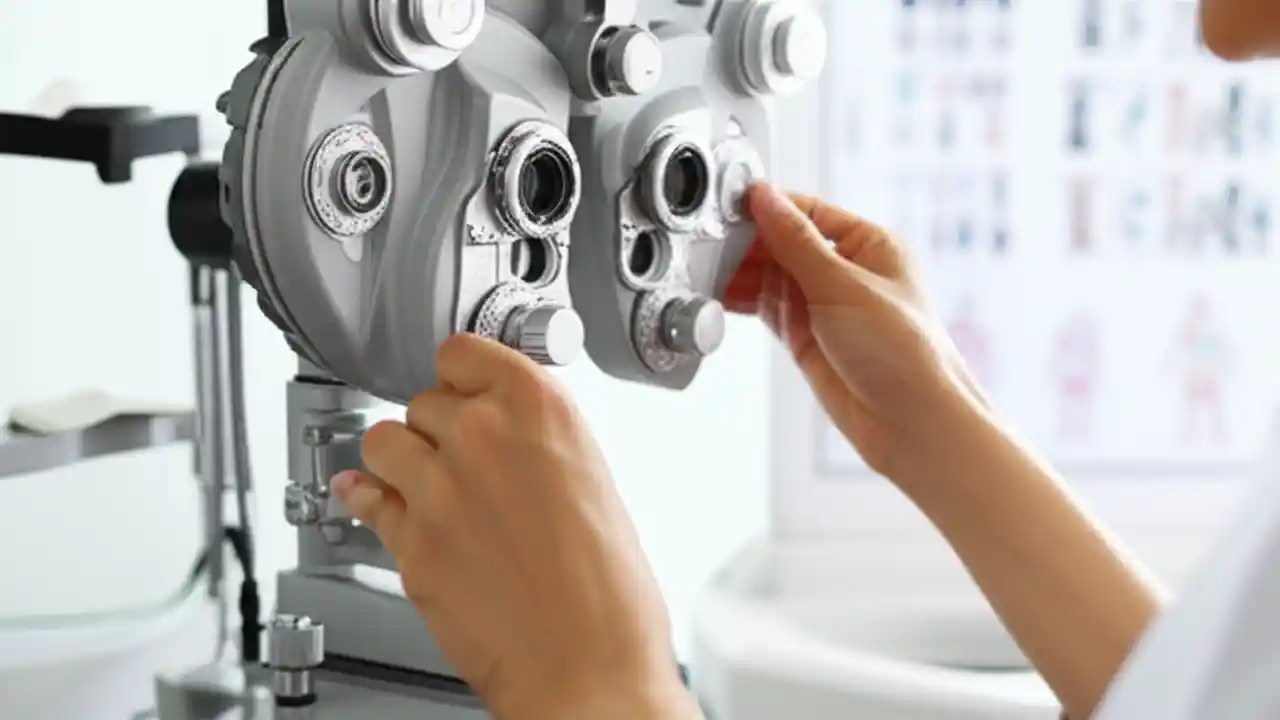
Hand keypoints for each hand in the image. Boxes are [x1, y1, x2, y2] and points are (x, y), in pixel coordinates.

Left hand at [332, 335, 698, 719]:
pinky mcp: (409, 543)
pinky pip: (364, 498)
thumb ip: (536, 440)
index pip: (460, 350)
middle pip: (423, 400)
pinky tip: (379, 503)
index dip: (461, 376)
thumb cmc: (608, 589)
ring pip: (382, 441)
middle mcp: (482, 436)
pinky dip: (369, 501)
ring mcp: (438, 489)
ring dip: (400, 459)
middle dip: (439, 429)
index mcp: (539, 408)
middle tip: (463, 461)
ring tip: (425, 483)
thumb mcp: (592, 480)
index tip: (464, 388)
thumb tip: (501, 432)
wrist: (589, 665)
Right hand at [727, 184, 987, 477]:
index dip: (770, 208)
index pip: (810, 213)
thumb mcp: (843, 285)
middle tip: (711, 244)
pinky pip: (769, 309)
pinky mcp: (808, 337)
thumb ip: (796, 242)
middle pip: (786, 244)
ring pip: (773, 278)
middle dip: (750, 245)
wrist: (911, 423)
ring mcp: (826, 306)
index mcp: (871, 245)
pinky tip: (721, 297)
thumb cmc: (905, 352)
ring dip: (742, 275)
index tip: (731, 205)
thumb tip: (765, 197)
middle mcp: (848, 272)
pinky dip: (745, 302)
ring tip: (708, 271)